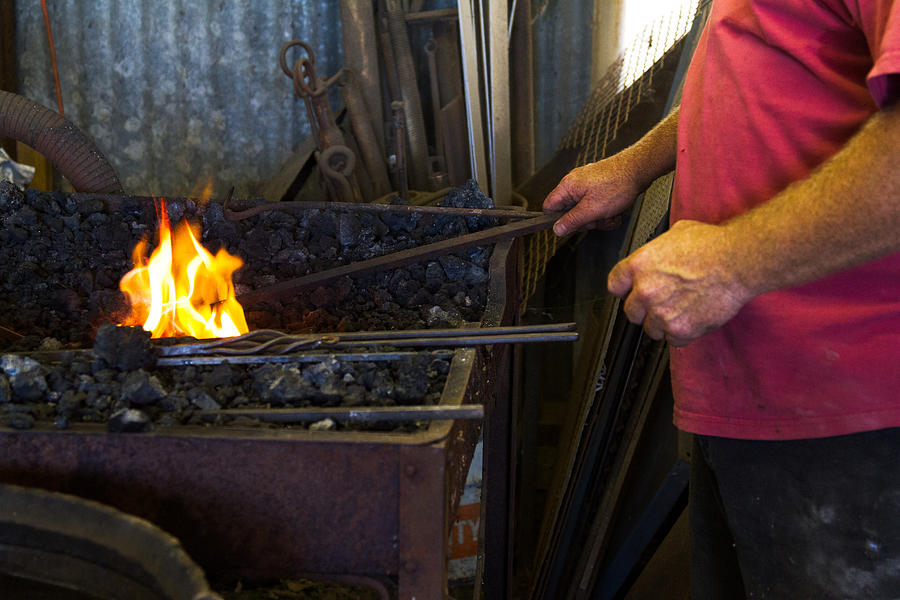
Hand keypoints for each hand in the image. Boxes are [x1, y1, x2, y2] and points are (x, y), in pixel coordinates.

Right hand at [543, 155, 640, 235]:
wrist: (639, 170)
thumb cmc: (617, 184)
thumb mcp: (592, 209)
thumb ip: (572, 221)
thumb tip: (557, 229)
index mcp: (567, 186)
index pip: (549, 207)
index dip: (557, 219)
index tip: (572, 226)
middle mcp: (575, 184)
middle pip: (570, 212)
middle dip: (586, 220)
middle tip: (598, 217)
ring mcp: (587, 186)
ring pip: (586, 212)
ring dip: (600, 218)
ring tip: (611, 213)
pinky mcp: (599, 188)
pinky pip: (597, 207)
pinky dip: (607, 212)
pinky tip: (616, 210)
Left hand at [607, 220, 752, 345]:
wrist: (737, 262)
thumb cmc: (712, 245)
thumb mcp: (675, 234)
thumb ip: (656, 251)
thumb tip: (656, 256)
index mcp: (638, 266)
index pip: (615, 285)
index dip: (625, 289)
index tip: (631, 292)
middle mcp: (645, 291)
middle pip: (631, 312)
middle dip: (644, 309)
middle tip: (662, 303)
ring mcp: (661, 312)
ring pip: (650, 329)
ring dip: (662, 324)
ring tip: (680, 311)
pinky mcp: (680, 329)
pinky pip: (673, 340)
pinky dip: (681, 334)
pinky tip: (691, 319)